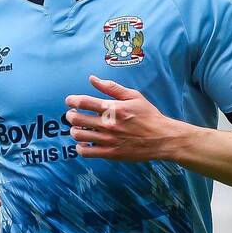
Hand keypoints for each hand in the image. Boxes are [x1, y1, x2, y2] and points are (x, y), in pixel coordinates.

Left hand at [64, 76, 179, 160]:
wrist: (161, 138)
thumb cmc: (148, 115)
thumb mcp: (133, 96)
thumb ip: (111, 88)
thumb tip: (92, 79)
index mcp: (113, 107)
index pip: (84, 102)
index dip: (72, 100)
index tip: (70, 101)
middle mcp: (108, 124)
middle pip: (76, 119)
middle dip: (71, 116)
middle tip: (73, 115)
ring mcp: (108, 140)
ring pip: (78, 136)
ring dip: (74, 131)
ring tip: (79, 129)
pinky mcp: (110, 153)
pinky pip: (86, 152)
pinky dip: (80, 148)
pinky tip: (84, 144)